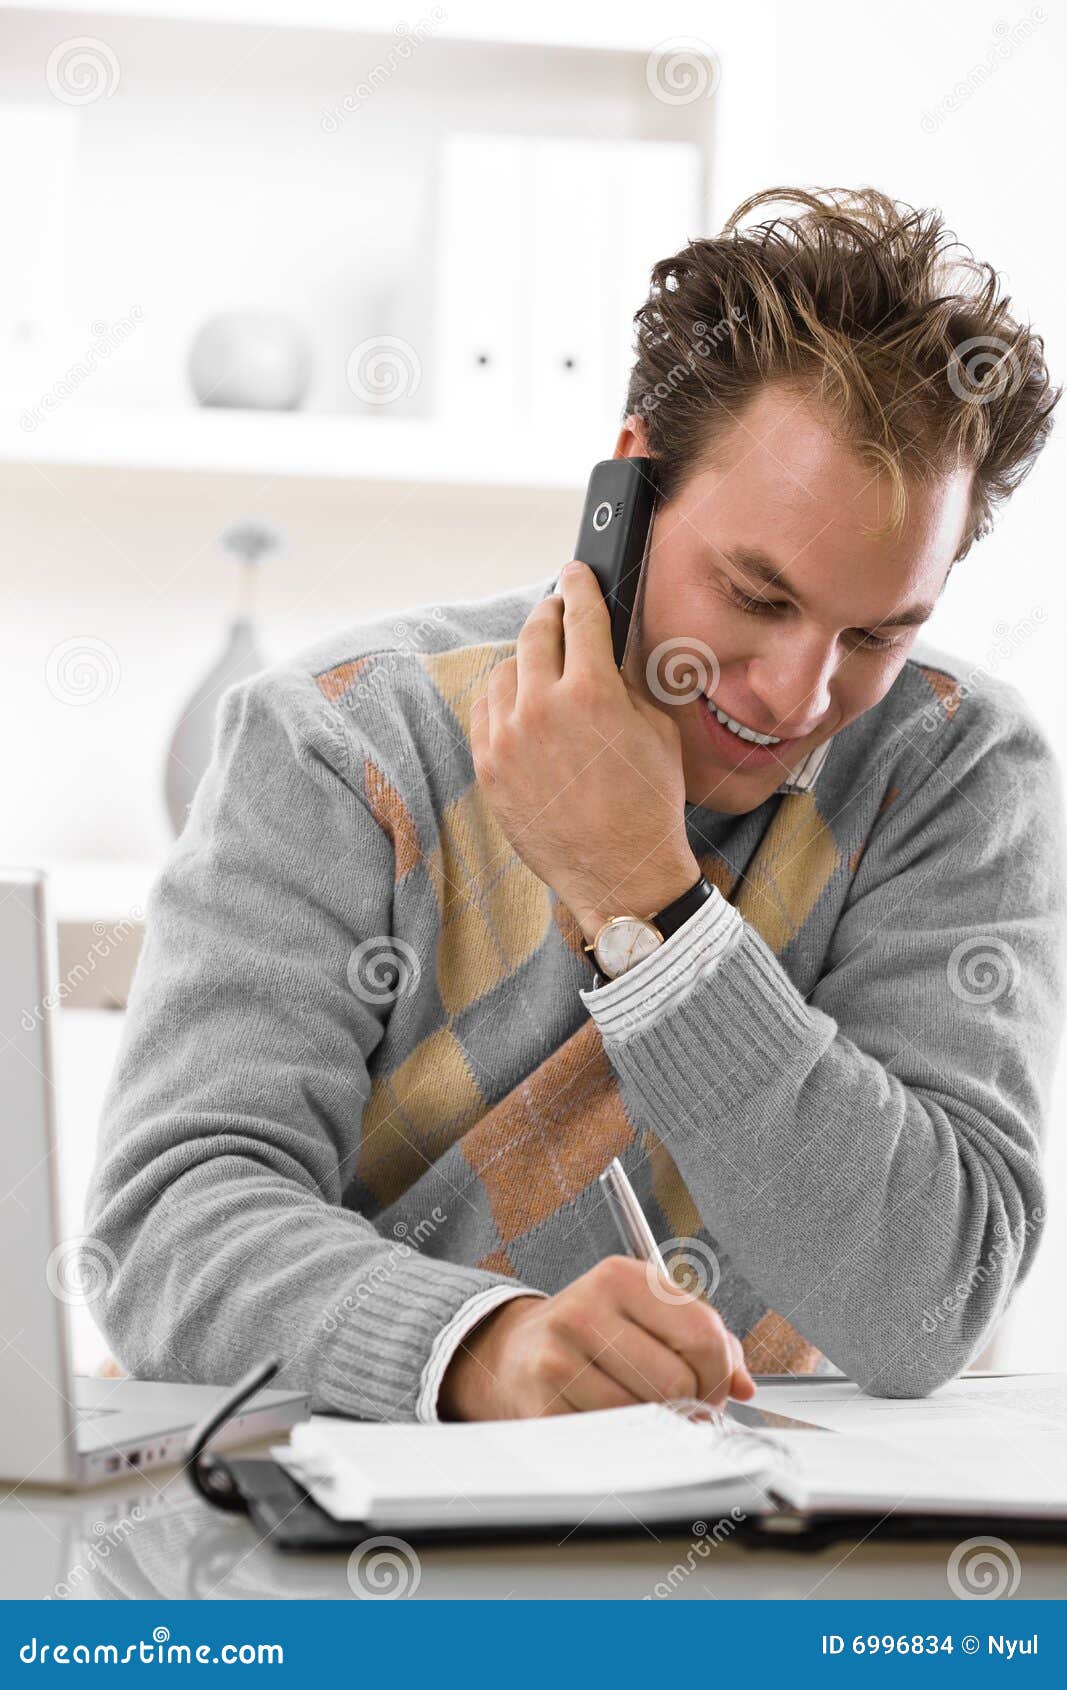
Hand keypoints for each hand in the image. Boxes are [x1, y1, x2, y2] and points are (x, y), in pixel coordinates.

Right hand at [438, 1256, 755, 1420]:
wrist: (514, 1354)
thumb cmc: (596, 1336)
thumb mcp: (647, 1314)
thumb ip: (706, 1339)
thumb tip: (743, 1384)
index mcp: (621, 1276)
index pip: (703, 1333)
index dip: (719, 1373)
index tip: (710, 1387)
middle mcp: (585, 1309)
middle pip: (679, 1382)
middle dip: (690, 1406)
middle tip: (677, 1407)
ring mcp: (557, 1356)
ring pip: (647, 1416)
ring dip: (655, 1427)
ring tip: (640, 1410)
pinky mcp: (540, 1404)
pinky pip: (612, 1440)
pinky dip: (623, 1442)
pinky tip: (609, 1421)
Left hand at [469, 559, 699, 942]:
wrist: (620, 871)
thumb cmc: (649, 802)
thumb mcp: (657, 728)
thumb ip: (624, 681)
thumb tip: (601, 650)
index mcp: (591, 692)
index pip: (579, 614)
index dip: (578, 584)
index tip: (575, 571)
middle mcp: (542, 709)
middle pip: (534, 633)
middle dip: (549, 613)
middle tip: (558, 609)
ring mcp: (507, 739)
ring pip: (505, 670)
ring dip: (525, 660)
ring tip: (543, 665)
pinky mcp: (488, 768)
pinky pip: (485, 711)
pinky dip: (503, 699)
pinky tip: (521, 703)